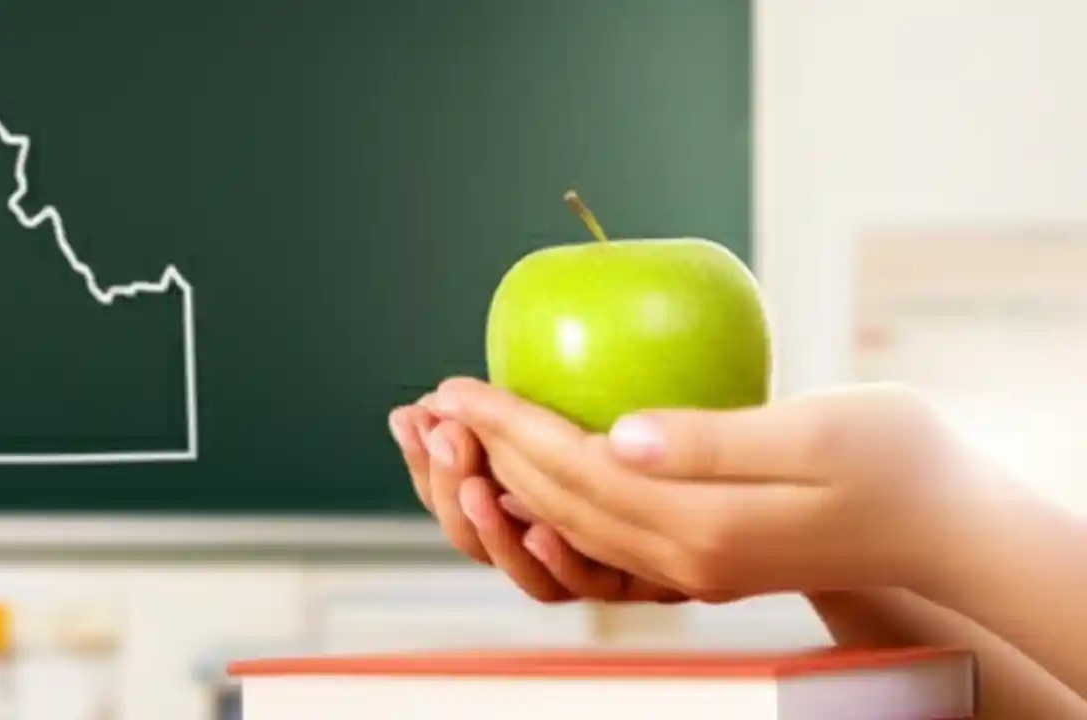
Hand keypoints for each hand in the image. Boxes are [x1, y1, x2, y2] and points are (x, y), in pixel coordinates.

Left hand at [421, 378, 968, 600]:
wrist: (945, 527)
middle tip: (432, 404)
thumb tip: (617, 433)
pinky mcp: (697, 557)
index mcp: (704, 527)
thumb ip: (714, 441)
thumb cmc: (898, 460)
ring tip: (457, 436)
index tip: (455, 384)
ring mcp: (689, 567)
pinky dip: (548, 502)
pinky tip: (525, 474)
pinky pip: (598, 534)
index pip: (575, 471)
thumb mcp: (819, 436)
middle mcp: (685, 559)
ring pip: (569, 525)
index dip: (508, 425)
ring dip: (504, 481)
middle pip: (557, 503)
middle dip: (487, 452)